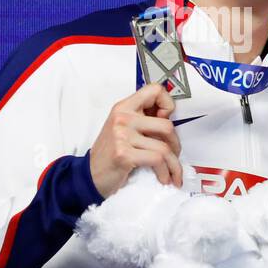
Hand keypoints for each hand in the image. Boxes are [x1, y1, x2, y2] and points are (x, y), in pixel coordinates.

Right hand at [88, 83, 182, 197]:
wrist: (91, 175)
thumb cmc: (111, 153)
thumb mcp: (125, 129)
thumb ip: (144, 119)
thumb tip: (171, 116)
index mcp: (124, 108)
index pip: (154, 90)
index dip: (168, 103)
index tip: (167, 119)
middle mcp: (122, 118)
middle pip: (167, 125)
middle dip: (176, 145)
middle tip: (173, 155)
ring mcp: (122, 135)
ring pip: (165, 147)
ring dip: (173, 164)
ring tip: (171, 171)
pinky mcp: (124, 154)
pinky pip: (157, 160)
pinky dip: (166, 172)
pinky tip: (164, 178)